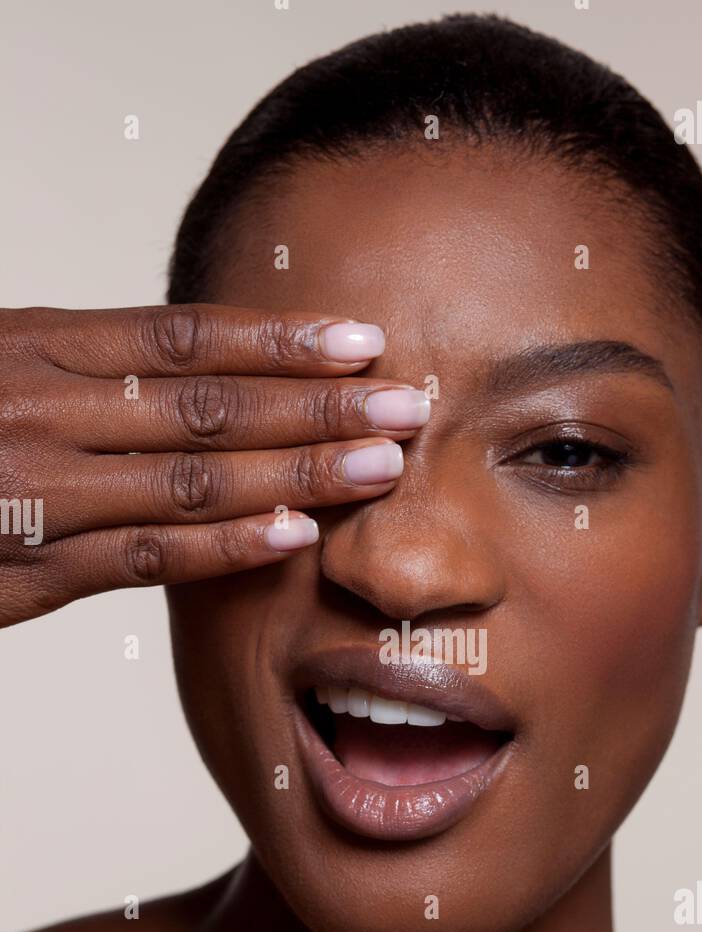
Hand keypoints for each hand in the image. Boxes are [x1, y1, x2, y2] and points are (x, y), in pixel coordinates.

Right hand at [0, 303, 428, 626]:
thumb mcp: (3, 368)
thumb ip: (90, 373)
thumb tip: (200, 372)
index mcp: (37, 347)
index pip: (183, 337)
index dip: (279, 338)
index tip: (361, 340)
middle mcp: (43, 411)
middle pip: (208, 403)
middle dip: (318, 405)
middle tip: (408, 404)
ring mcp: (39, 492)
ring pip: (190, 477)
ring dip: (297, 472)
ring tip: (381, 466)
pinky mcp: (30, 571)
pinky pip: (146, 556)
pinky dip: (226, 545)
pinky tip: (295, 536)